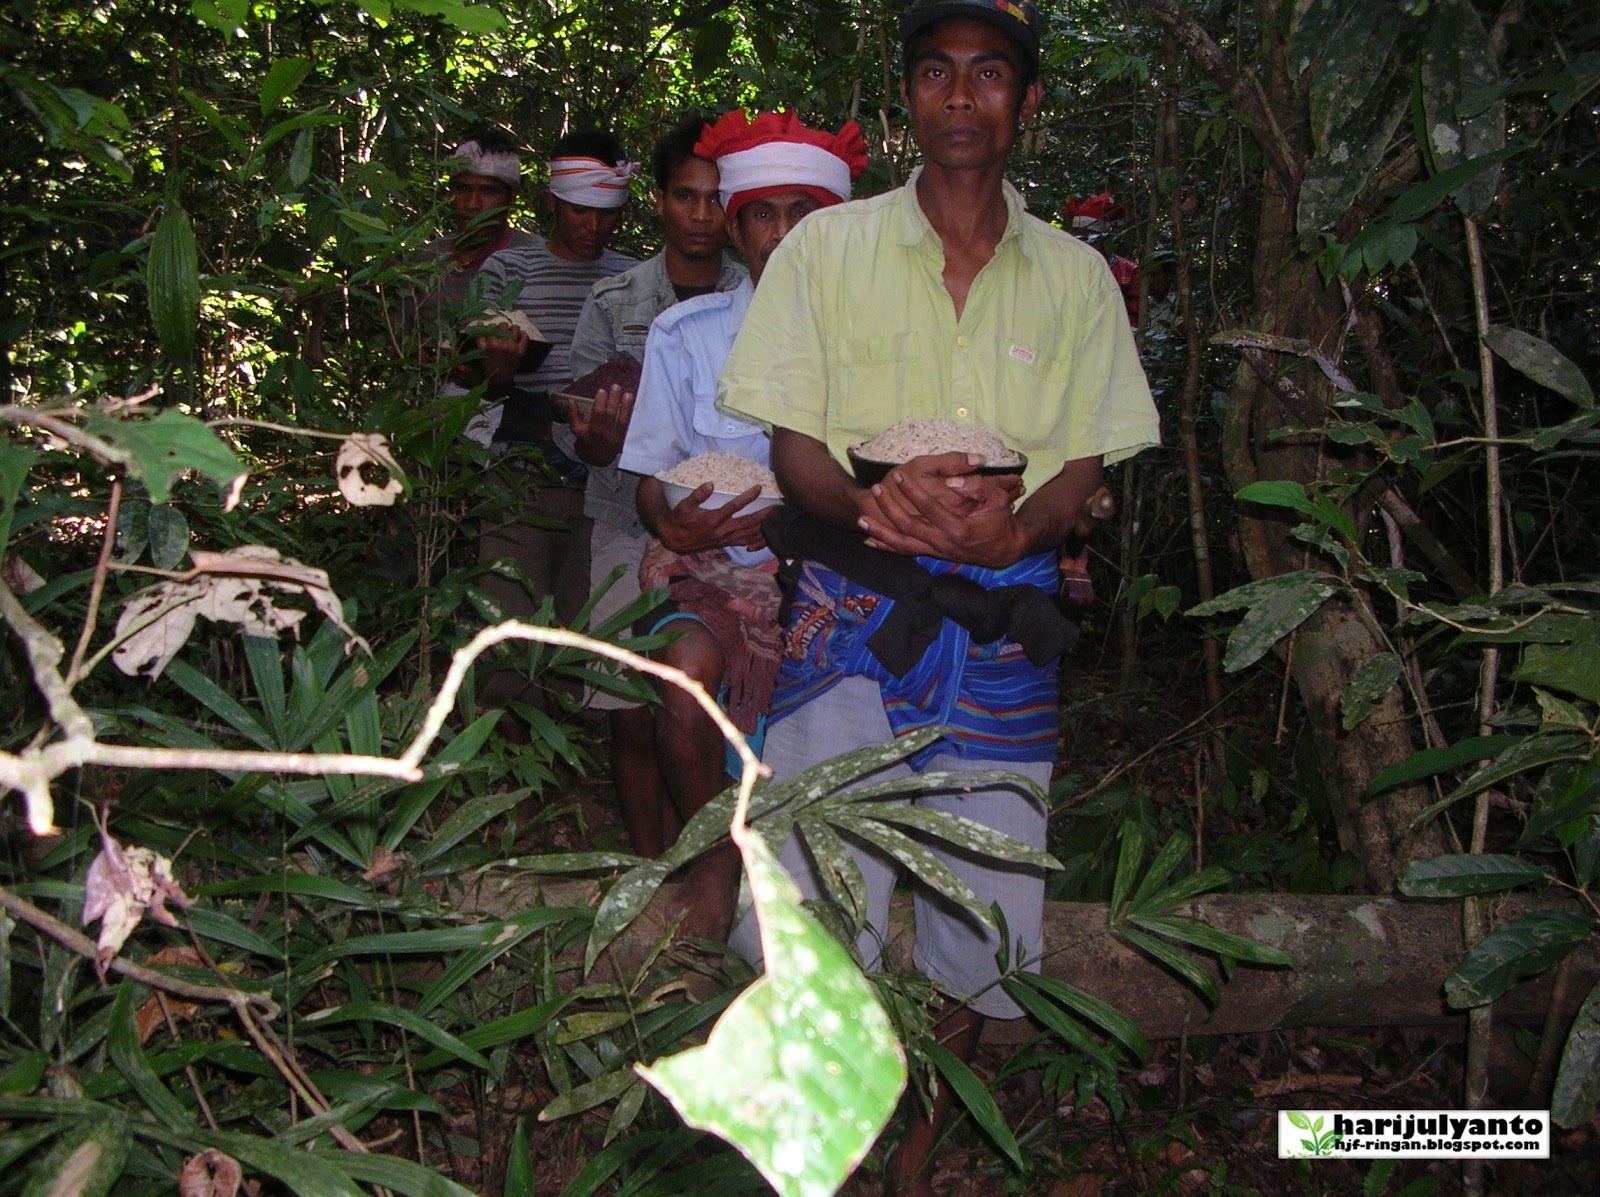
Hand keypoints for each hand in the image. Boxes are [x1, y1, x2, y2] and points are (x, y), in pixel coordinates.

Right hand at [475, 328, 528, 391]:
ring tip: (510, 332)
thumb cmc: (487, 368)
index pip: (490, 327)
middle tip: (500, 332)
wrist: (499, 381)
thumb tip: (480, 322)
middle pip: (502, 325)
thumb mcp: (479, 354)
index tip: (490, 330)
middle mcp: (501, 345)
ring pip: (514, 328)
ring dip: (512, 328)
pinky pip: (525, 338)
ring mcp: (512, 348)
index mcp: (489, 345)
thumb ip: (479, 339)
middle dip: (500, 327)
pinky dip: (523, 334)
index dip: (490, 327)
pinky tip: (520, 335)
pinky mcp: (520, 352)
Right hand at [572, 382, 633, 465]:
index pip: (598, 414)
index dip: (600, 402)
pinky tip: (632, 405)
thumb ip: (573, 415)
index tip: (602, 390)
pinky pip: (629, 426)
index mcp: (593, 431)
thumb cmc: (586, 441)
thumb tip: (571, 400)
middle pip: (611, 415)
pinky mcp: (624, 439)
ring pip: (623, 420)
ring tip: (628, 394)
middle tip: (616, 386)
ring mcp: (616, 437)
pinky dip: (631, 415)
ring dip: (626, 407)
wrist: (597, 458)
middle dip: (614, 400)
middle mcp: (605, 435)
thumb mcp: (576, 430)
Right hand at [657, 482, 769, 553]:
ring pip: (749, 534)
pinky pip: (744, 542)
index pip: (734, 507)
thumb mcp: (683, 505)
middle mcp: (721, 531)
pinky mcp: (726, 543)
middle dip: (764, 515)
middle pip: (748, 523)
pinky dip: (756, 539)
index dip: (747, 497)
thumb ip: (697, 495)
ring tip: (776, 519)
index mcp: (712, 520)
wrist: (674, 540)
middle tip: (777, 507)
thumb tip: (710, 484)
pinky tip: (766, 536)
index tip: (759, 487)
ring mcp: (725, 539)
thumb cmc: (679, 520)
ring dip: (763, 527)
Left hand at [858, 452, 1027, 566]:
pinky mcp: (933, 554)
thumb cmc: (1001, 521)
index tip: (899, 475)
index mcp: (958, 528)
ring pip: (903, 543)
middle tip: (876, 489)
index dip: (912, 490)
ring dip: (881, 533)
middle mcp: (943, 543)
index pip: (929, 507)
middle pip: (908, 526)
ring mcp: (937, 551)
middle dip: (889, 507)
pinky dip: (887, 548)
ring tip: (862, 520)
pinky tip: (871, 542)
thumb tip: (953, 481)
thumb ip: (976, 487)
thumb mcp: (998, 499)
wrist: (1005, 550)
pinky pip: (906, 552)